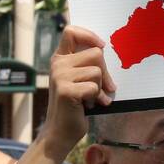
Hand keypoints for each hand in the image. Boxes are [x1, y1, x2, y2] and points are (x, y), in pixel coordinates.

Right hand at [43, 25, 114, 153]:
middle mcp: (57, 64)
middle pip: (96, 53)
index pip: (71, 31)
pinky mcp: (65, 91)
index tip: (101, 46)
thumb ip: (86, 63)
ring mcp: (59, 77)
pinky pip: (94, 87)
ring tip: (90, 98)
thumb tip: (106, 49)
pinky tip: (88, 106)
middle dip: (105, 73)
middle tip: (104, 88)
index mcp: (59, 58)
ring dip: (100, 88)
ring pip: (97, 71)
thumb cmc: (76, 105)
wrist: (61, 132)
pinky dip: (97, 99)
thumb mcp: (79, 79)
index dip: (89, 35)